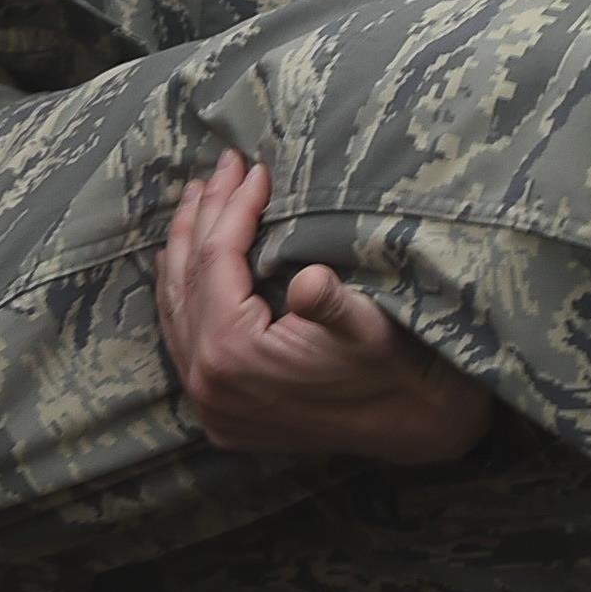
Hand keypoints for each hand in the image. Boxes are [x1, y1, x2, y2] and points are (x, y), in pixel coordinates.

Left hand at [153, 151, 495, 465]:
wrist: (413, 426)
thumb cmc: (393, 365)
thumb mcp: (367, 327)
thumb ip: (331, 303)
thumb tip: (306, 280)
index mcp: (234, 354)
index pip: (217, 259)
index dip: (234, 206)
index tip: (254, 167)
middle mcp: (208, 382)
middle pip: (189, 279)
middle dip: (204, 216)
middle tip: (222, 166)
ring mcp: (209, 403)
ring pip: (177, 309)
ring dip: (184, 250)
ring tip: (196, 198)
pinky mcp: (219, 413)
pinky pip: (183, 343)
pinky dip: (183, 297)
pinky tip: (182, 264)